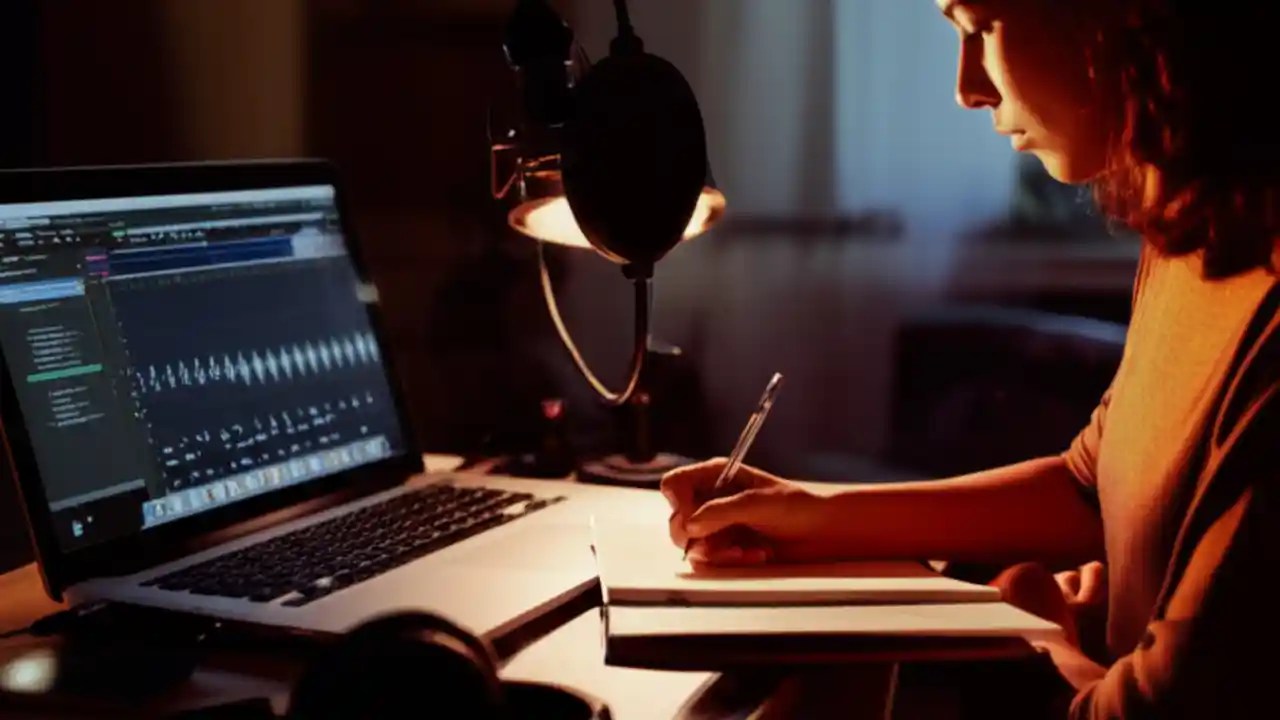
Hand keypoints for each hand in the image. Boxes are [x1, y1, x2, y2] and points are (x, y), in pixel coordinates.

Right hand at [660, 458, 826, 564]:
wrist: (820, 532)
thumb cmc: (795, 507)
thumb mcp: (758, 503)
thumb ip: (721, 511)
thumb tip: (690, 525)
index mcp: (716, 476)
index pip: (674, 485)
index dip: (679, 503)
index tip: (695, 521)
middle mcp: (711, 499)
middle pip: (677, 520)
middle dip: (699, 536)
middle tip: (724, 542)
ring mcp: (716, 525)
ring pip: (692, 545)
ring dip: (719, 553)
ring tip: (748, 551)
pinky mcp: (725, 547)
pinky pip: (710, 561)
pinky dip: (731, 561)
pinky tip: (756, 555)